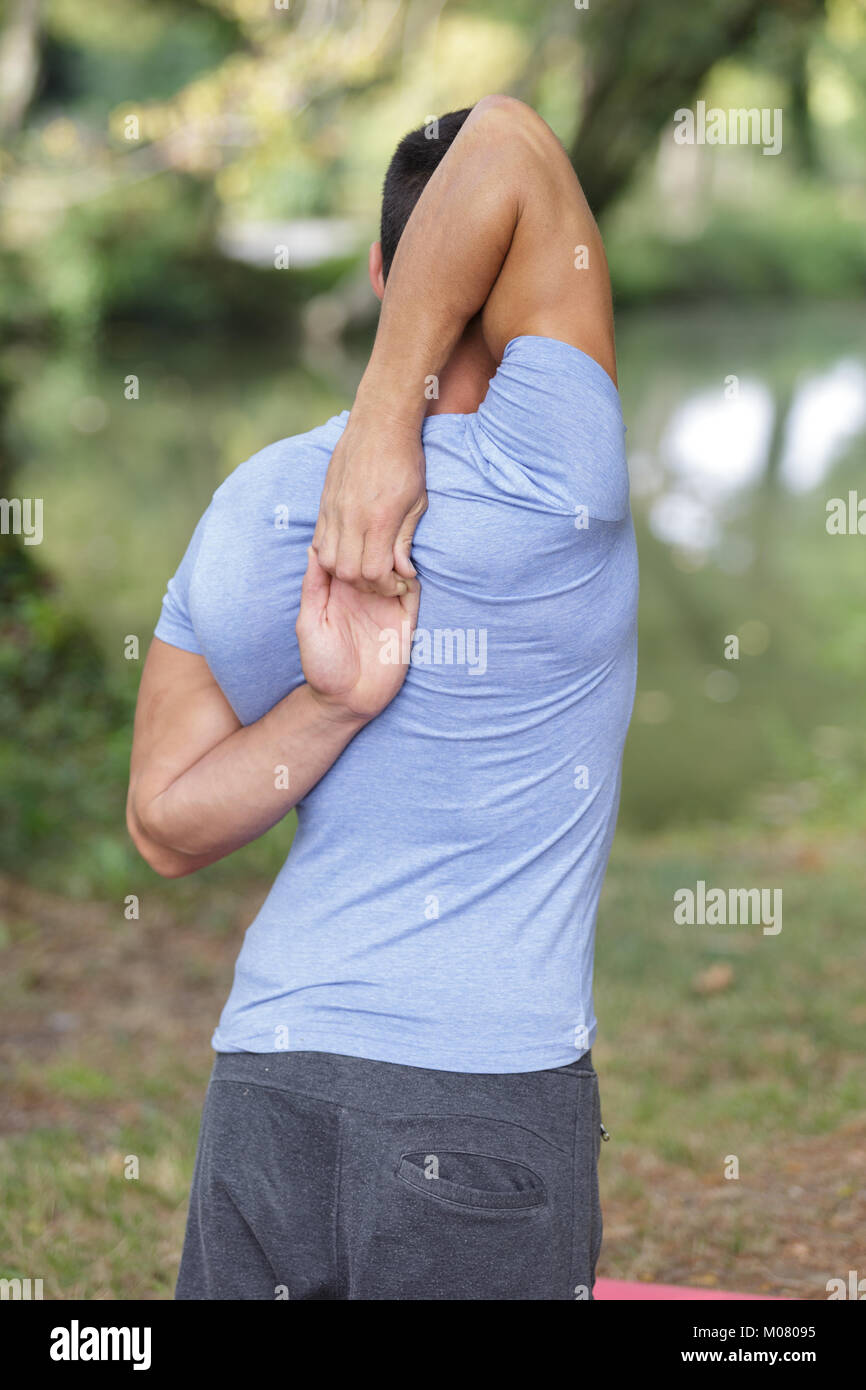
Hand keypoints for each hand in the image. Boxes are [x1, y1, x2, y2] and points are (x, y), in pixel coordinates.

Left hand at [296, 547, 420, 721]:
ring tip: (387, 556)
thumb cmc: (322, 666)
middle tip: (375, 536)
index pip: (346, 552)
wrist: (348, 701)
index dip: (348, 536)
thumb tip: (312, 548)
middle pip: (374, 554)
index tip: (349, 524)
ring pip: (396, 567)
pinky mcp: (405, 618)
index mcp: (338, 590)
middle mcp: (364, 592)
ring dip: (394, 557)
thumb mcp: (309, 624)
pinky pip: (413, 590)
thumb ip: (313, 587)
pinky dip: (410, 577)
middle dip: (376, 541)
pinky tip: (401, 575)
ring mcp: (386, 603)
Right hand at [312, 405, 426, 596]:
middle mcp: (351, 518)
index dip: (387, 585)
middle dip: (367, 585)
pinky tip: (350, 549)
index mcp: (379, 519)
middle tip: (384, 577)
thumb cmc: (405, 460)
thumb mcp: (417, 502)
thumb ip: (405, 540)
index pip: (373, 573)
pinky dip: (332, 554)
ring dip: (346, 572)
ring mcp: (333, 510)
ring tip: (365, 564)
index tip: (399, 580)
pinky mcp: (324, 503)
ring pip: (327, 561)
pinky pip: (319, 541)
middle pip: (347, 573)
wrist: (380, 423)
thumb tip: (403, 572)